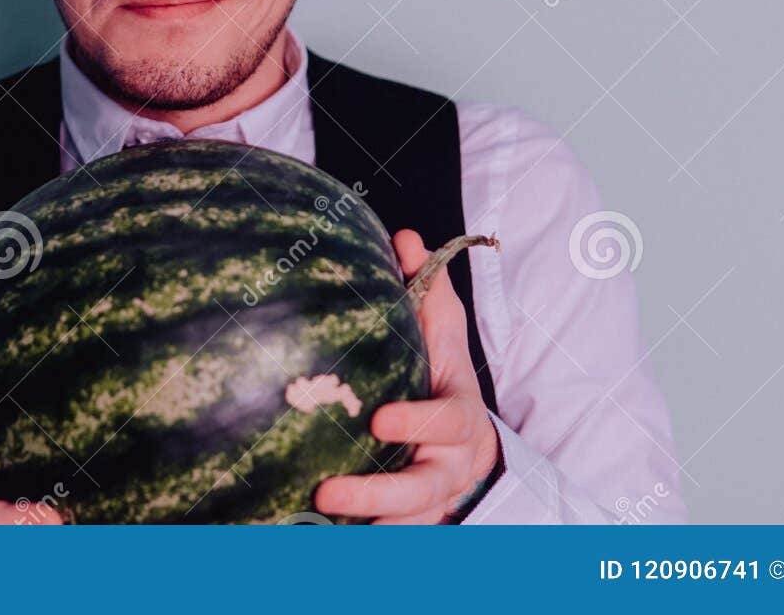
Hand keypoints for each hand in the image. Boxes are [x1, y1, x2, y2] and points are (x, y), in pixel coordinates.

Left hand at [313, 229, 501, 523]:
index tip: (380, 420)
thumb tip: (404, 236)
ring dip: (366, 531)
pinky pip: (391, 544)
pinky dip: (362, 547)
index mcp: (460, 417)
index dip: (418, 424)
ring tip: (318, 525)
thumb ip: (428, 289)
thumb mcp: (443, 335)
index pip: (446, 423)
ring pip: (406, 528)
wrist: (470, 447)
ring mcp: (433, 504)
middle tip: (329, 491)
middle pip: (422, 491)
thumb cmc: (442, 379)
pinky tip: (312, 544)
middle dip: (379, 495)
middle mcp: (450, 468)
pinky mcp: (413, 528)